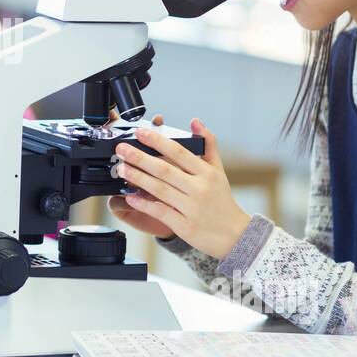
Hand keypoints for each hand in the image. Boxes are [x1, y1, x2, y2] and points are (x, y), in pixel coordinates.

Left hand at [112, 117, 250, 258]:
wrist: (235, 235)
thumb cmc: (222, 201)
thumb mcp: (218, 171)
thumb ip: (208, 145)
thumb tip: (195, 121)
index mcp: (207, 173)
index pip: (179, 152)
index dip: (158, 141)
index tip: (140, 133)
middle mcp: (200, 189)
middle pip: (165, 170)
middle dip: (140, 158)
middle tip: (121, 149)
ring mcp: (192, 208)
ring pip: (160, 190)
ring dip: (138, 178)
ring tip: (121, 168)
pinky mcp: (185, 226)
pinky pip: (161, 212)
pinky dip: (145, 204)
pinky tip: (130, 196)